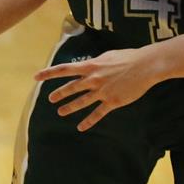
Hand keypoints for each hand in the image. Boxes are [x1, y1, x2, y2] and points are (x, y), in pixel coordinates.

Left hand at [34, 46, 163, 131]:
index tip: (36, 77)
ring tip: (61, 112)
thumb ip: (94, 63)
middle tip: (51, 99)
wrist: (147, 65)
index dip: (49, 73)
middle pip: (71, 88)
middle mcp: (93, 79)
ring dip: (70, 108)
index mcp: (91, 66)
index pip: (64, 69)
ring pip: (81, 102)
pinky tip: (81, 127)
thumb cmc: (128, 57)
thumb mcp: (107, 56)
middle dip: (59, 94)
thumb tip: (86, 66)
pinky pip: (98, 113)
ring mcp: (102, 91)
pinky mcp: (113, 101)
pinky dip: (88, 121)